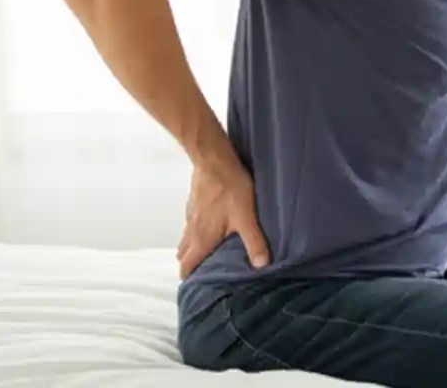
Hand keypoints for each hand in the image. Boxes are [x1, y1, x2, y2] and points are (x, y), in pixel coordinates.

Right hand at [177, 158, 270, 279]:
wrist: (213, 159)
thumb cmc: (229, 188)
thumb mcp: (246, 217)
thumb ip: (254, 242)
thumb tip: (262, 265)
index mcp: (201, 239)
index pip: (186, 266)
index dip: (189, 278)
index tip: (195, 287)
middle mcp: (191, 230)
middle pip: (184, 254)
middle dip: (190, 265)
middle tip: (203, 272)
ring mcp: (190, 215)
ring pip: (187, 238)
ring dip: (193, 248)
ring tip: (207, 253)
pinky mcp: (193, 202)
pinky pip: (191, 224)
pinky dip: (196, 232)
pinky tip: (210, 227)